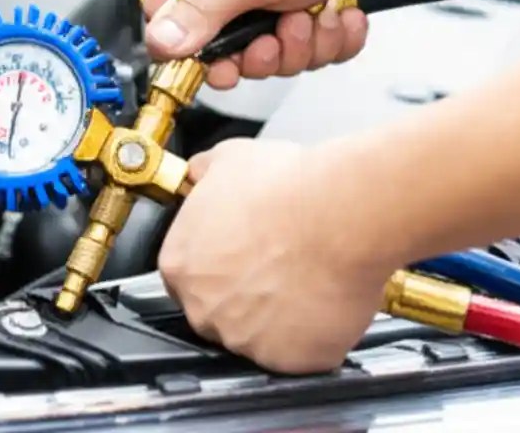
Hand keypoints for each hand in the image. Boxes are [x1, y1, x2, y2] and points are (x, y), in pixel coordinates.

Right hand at [142, 0, 407, 89]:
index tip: (213, 57)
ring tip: (313, 15)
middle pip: (213, 46)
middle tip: (274, 38)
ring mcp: (258, 1)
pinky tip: (332, 15)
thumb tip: (161, 41)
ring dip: (296, 46)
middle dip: (256, 51)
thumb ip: (204, 10)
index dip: (182, 40)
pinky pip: (294, 56)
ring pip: (259, 57)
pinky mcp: (290, 18)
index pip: (161, 7)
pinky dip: (321, 44)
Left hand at [158, 138, 396, 373]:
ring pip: (259, 339)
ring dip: (278, 318)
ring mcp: (246, 341)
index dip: (219, 269)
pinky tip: (325, 302)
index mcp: (180, 265)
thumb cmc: (288, 187)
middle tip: (278, 269)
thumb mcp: (228, 159)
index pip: (187, 280)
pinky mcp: (290, 361)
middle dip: (245, 297)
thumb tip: (198, 172)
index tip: (243, 259)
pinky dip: (314, 337)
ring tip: (306, 280)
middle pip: (217, 315)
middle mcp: (203, 310)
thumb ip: (203, 173)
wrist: (339, 213)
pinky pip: (301, 356)